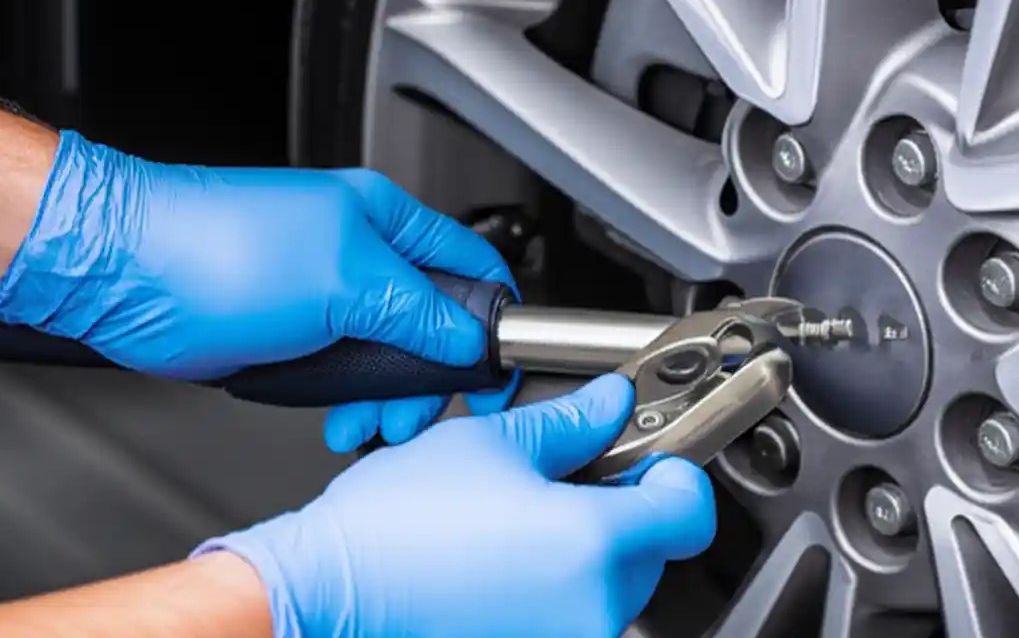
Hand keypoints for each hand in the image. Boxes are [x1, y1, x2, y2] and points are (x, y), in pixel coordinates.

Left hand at [0, 131, 515, 418]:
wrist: (118, 272)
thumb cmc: (212, 252)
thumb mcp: (341, 280)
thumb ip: (417, 309)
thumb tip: (469, 337)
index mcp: (384, 218)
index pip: (472, 266)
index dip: (494, 320)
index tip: (497, 372)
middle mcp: (361, 250)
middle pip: (434, 320)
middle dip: (431, 376)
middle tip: (414, 413)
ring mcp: (326, 290)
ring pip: (389, 352)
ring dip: (385, 396)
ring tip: (364, 422)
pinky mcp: (293, 327)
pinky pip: (344, 368)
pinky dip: (347, 399)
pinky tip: (334, 417)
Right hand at [195, 375, 716, 637]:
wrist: (328, 592)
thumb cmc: (393, 527)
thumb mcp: (490, 444)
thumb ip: (571, 423)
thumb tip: (613, 405)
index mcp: (591, 544)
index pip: (690, 509)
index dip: (674, 471)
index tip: (648, 455)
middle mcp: (592, 608)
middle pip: (656, 546)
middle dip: (626, 505)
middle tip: (572, 475)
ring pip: (618, 582)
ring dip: (590, 545)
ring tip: (526, 515)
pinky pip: (577, 612)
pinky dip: (560, 583)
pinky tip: (511, 554)